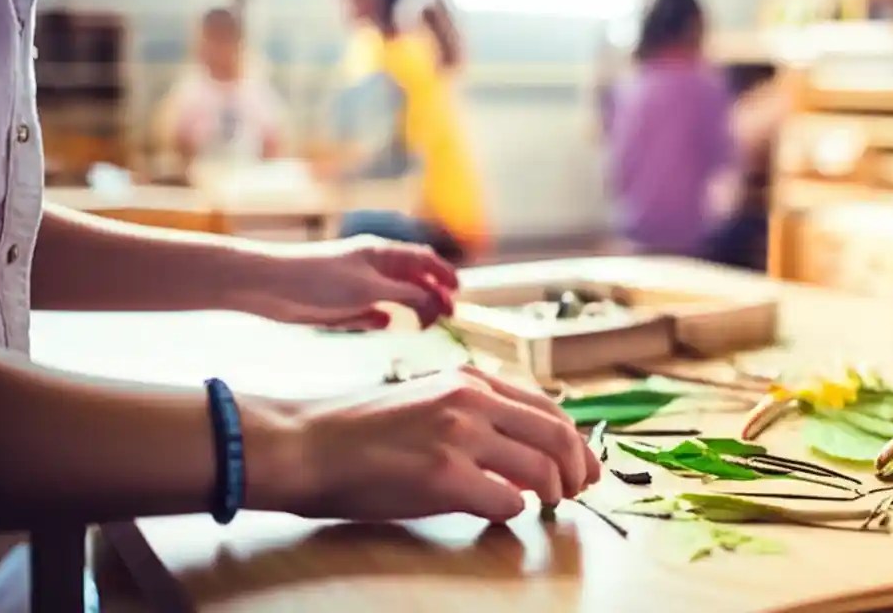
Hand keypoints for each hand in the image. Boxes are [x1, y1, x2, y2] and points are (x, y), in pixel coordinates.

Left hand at [253, 235, 457, 329]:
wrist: (271, 286)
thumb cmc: (320, 279)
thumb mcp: (371, 287)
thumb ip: (406, 294)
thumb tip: (433, 300)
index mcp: (383, 254)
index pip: (424, 260)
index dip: (444, 274)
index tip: (460, 292)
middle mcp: (374, 267)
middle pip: (414, 280)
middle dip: (433, 296)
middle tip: (447, 317)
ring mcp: (359, 286)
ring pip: (396, 298)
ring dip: (412, 309)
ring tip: (423, 326)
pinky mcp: (344, 305)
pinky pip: (373, 312)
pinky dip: (382, 318)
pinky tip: (384, 324)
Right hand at [264, 367, 600, 521]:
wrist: (307, 443)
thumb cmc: (362, 431)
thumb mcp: (429, 402)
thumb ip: (478, 416)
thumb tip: (525, 452)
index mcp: (470, 380)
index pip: (547, 407)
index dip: (575, 441)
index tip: (584, 466)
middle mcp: (472, 399)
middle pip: (557, 436)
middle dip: (577, 469)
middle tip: (577, 492)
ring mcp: (459, 435)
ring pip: (542, 468)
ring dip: (553, 493)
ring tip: (547, 507)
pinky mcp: (444, 475)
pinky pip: (507, 502)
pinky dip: (512, 512)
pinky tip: (497, 512)